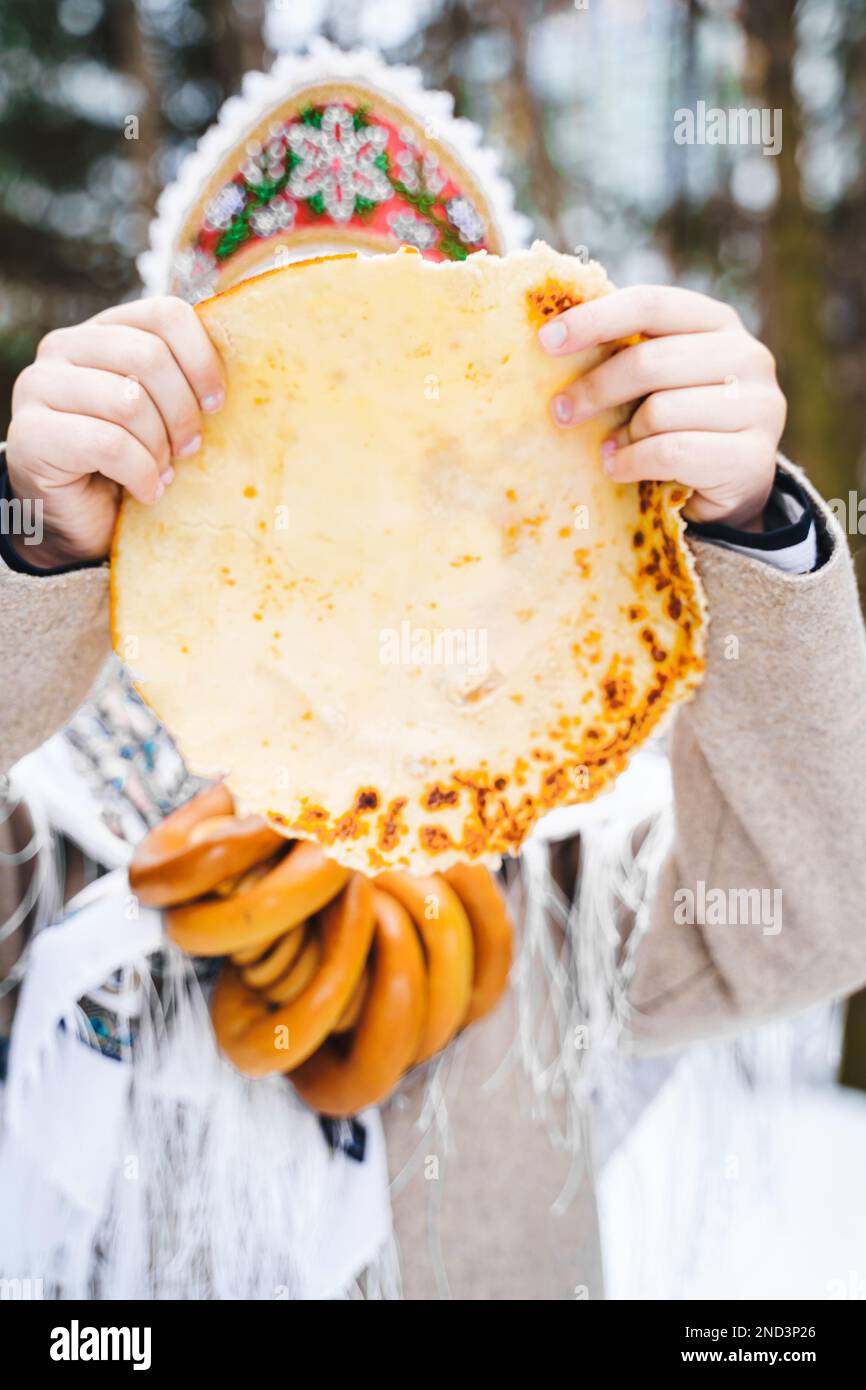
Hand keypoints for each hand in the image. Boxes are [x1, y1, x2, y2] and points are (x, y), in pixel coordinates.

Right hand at [5, 297, 225, 566]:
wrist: (80, 519)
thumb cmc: (130, 462)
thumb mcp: (161, 411)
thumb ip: (182, 378)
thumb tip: (247, 361)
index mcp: (102, 330)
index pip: (165, 314)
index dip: (202, 359)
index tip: (217, 404)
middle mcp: (63, 347)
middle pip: (150, 356)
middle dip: (183, 412)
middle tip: (190, 450)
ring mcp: (39, 387)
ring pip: (129, 402)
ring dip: (159, 448)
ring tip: (165, 472)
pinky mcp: (31, 434)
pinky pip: (109, 445)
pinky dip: (140, 474)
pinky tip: (147, 490)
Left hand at [538, 285, 785, 529]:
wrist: (727, 491)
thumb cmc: (679, 425)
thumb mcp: (656, 381)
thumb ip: (627, 354)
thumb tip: (552, 339)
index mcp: (717, 322)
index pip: (651, 304)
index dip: (595, 319)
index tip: (546, 341)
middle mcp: (747, 356)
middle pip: (651, 361)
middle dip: (595, 388)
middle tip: (560, 412)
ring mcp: (759, 406)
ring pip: (660, 411)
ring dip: (621, 435)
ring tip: (605, 449)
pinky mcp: (752, 457)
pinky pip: (671, 452)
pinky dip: (633, 462)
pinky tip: (618, 468)